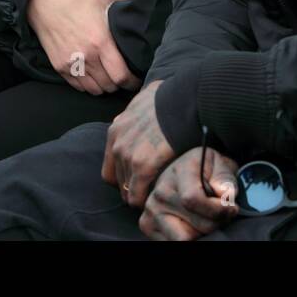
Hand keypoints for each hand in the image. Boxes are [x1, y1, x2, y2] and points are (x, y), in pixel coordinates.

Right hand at [25, 0, 138, 94]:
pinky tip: (93, 75)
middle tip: (123, 76)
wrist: (43, 4)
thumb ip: (127, 0)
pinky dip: (88, 86)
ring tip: (108, 77)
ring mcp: (71, 64)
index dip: (132, 81)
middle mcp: (86, 57)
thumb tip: (145, 7)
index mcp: (101, 41)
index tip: (136, 78)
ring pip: (94, 90)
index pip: (121, 76)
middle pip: (109, 86)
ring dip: (104, 86)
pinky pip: (79, 87)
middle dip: (119, 84)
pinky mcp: (60, 67)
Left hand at [101, 79, 174, 207]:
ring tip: (154, 197)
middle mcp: (117, 142)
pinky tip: (157, 199)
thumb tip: (144, 105)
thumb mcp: (147, 96)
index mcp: (117, 128)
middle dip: (129, 186)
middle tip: (147, 190)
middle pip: (115, 178)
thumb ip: (140, 107)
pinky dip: (145, 200)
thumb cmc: (173, 97)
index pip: (110, 161)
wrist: (186, 100)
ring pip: (125, 189)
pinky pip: (136, 196)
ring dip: (139, 195)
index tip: (138, 176)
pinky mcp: (142, 167)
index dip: (124, 171)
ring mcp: (127, 155)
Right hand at [139, 146, 239, 240]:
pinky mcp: (148, 225)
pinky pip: (174, 243)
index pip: (192, 199)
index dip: (218, 209)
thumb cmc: (207, 170)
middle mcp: (160, 191)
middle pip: (196, 224)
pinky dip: (189, 237)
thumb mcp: (220, 165)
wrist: (184, 170)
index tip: (231, 208)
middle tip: (221, 215)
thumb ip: (225, 179)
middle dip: (216, 223)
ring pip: (185, 238)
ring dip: (201, 232)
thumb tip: (224, 194)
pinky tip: (192, 224)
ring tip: (205, 218)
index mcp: (178, 172)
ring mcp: (151, 210)